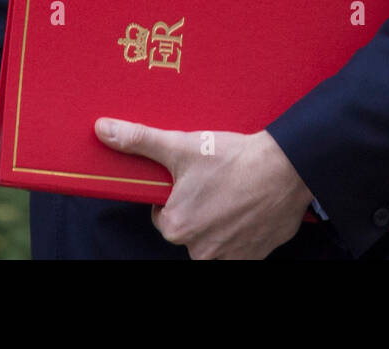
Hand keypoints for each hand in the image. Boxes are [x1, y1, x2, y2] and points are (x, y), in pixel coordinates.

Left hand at [95, 118, 313, 259]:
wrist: (286, 168)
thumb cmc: (232, 158)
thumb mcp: (181, 145)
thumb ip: (139, 140)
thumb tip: (102, 130)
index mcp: (176, 226)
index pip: (163, 213)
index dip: (176, 192)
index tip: (194, 176)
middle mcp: (199, 251)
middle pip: (188, 226)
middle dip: (198, 206)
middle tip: (216, 180)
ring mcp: (229, 258)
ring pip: (213, 237)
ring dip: (220, 219)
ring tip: (234, 191)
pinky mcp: (254, 258)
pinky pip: (239, 246)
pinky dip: (242, 229)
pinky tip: (249, 206)